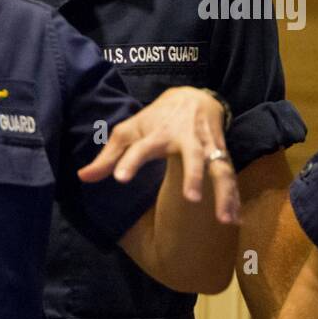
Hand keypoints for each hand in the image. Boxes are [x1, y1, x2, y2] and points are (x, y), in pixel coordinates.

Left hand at [78, 87, 240, 223]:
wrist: (194, 98)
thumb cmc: (156, 119)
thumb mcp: (129, 131)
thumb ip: (108, 157)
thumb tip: (82, 177)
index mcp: (158, 134)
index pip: (141, 147)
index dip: (130, 161)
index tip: (121, 178)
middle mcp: (186, 140)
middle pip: (193, 157)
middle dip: (193, 176)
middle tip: (191, 199)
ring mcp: (208, 147)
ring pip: (219, 169)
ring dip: (223, 193)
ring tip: (223, 219)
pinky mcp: (222, 154)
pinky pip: (230, 178)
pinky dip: (234, 198)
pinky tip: (234, 220)